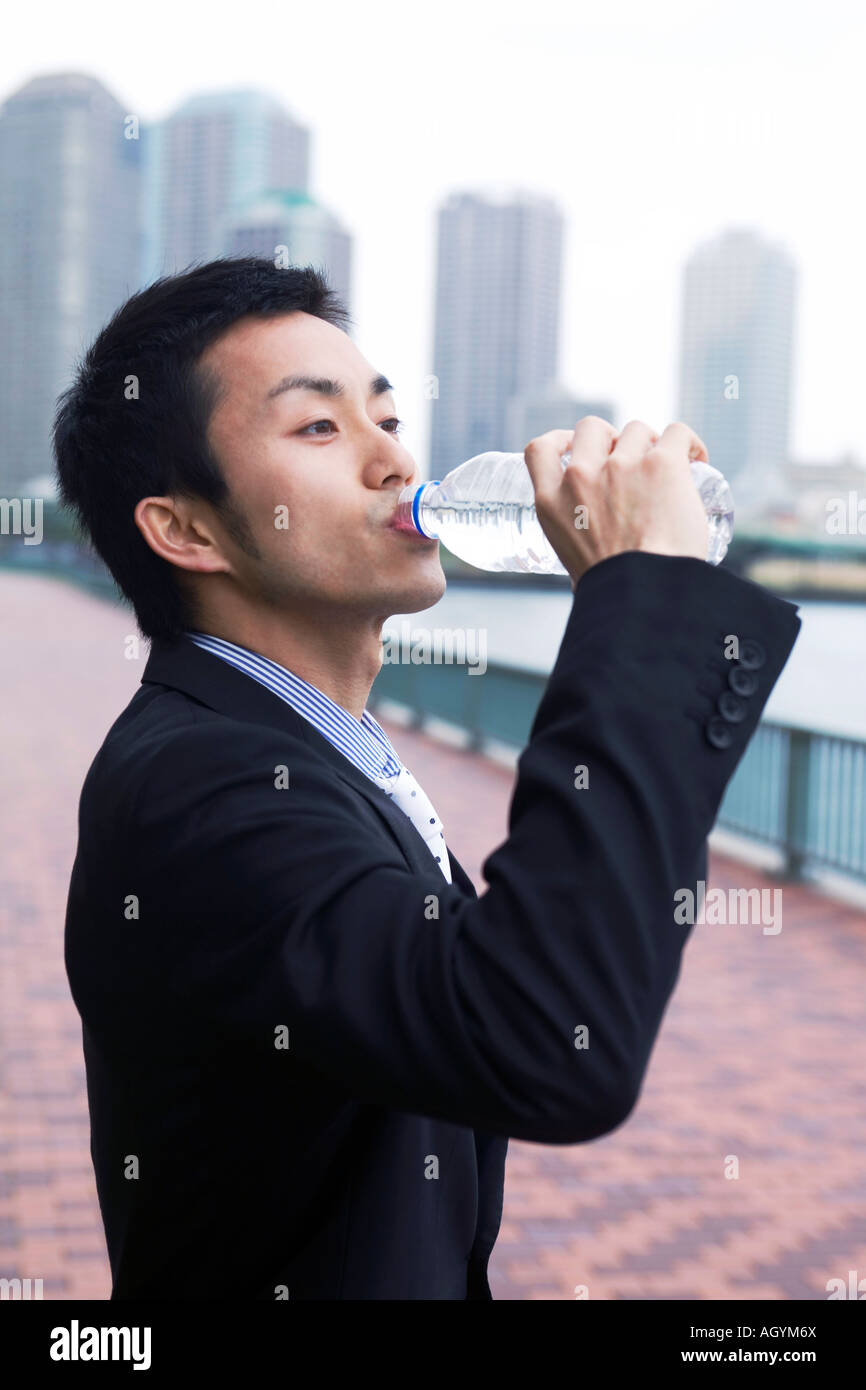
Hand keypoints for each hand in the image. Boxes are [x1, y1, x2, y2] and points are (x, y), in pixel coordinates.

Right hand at [523, 416, 709, 588]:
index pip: (540, 449)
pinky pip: (677, 433)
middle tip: (631, 462)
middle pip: (592, 428)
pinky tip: (695, 459)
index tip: (574, 447)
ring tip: (669, 472)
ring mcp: (620, 466)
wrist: (643, 595)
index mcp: (551, 501)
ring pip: (637, 430)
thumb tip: (600, 551)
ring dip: (652, 446)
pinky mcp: (661, 464)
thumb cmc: (614, 590)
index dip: (560, 440)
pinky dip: (688, 443)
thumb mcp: (572, 560)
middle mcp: (581, 476)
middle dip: (612, 439)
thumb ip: (579, 538)